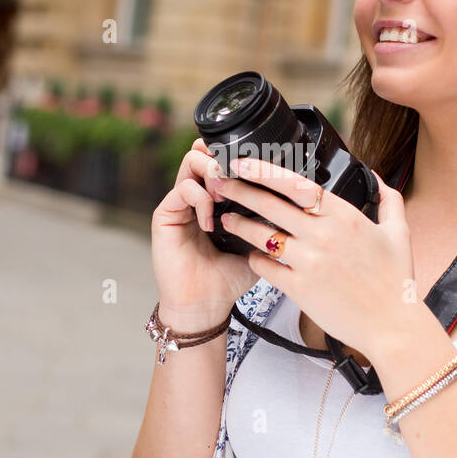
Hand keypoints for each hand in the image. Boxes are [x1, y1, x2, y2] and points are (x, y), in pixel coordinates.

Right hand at [150, 138, 257, 325]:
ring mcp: (180, 203)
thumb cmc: (229, 278)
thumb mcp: (256, 242)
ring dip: (212, 172)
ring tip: (223, 195)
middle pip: (205, 152)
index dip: (238, 156)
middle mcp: (197, 196)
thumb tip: (290, 193)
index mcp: (216, 199)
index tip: (257, 165)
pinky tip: (209, 223)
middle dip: (224, 157)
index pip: (223, 160)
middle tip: (237, 177)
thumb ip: (266, 218)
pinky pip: (182, 189)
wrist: (205, 305)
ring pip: (191, 161)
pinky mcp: (165, 214)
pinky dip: (200, 199)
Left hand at [216, 157, 416, 361]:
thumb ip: (388, 200)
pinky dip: (255, 260)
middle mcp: (324, 235)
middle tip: (219, 182)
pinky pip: (266, 268)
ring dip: (240, 225)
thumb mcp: (399, 233)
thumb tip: (376, 177)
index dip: (265, 172)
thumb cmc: (395, 282)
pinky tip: (250, 255)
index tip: (244, 163)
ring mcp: (309, 263)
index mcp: (345, 217)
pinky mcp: (300, 289)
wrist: (393, 327)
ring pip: (262, 236)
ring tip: (226, 219)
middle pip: (271, 205)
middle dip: (240, 191)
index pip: (297, 185)